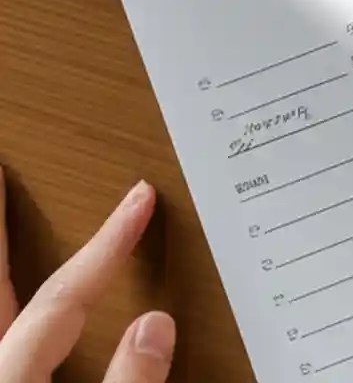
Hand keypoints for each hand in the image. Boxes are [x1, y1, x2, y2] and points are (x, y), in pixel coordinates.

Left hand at [0, 168, 174, 381]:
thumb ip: (128, 381)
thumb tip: (157, 324)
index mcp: (13, 373)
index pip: (65, 294)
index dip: (107, 243)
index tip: (139, 199)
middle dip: (1, 226)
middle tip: (1, 170)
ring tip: (4, 222)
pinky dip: (0, 300)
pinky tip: (8, 299)